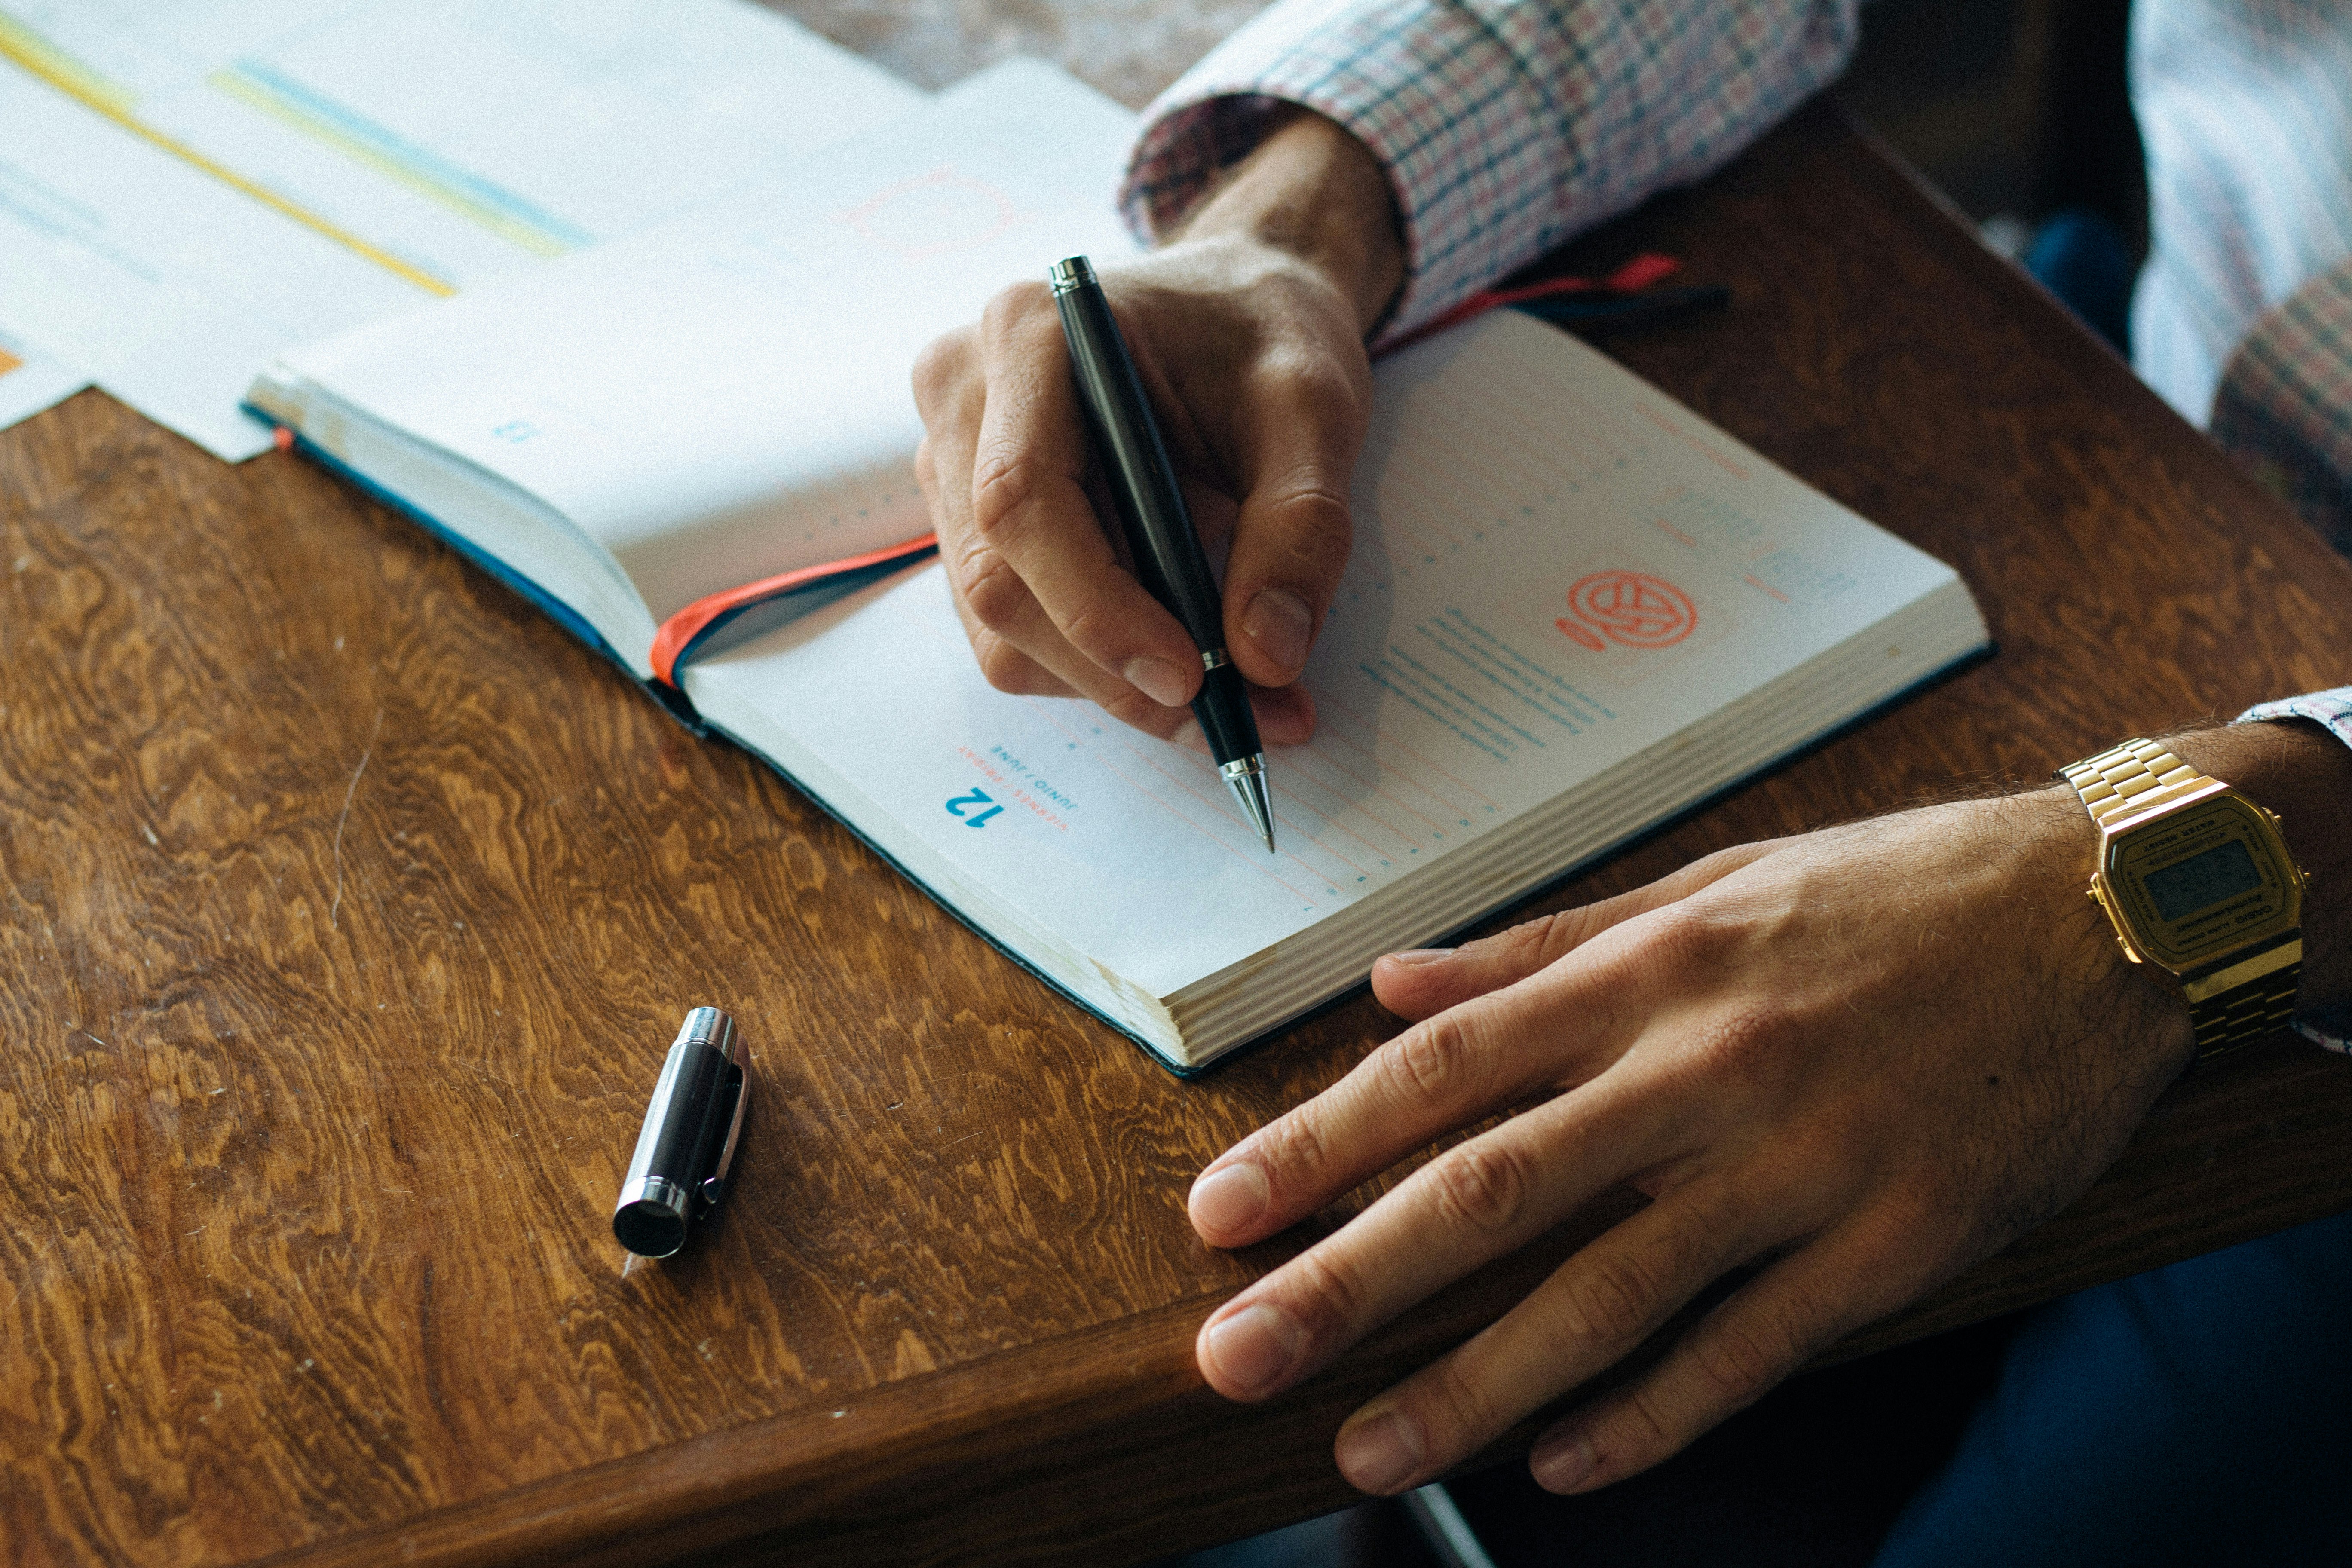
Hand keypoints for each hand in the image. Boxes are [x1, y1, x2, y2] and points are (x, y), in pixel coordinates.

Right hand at [910, 110, 1403, 743]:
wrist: (1236, 302)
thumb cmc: (1266, 335)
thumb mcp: (1316, 410)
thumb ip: (1301, 527)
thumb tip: (1267, 658)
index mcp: (1028, 334)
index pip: (1022, 500)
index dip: (1096, 606)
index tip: (1191, 675)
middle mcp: (963, 396)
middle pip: (1001, 581)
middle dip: (1116, 670)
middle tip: (1243, 718)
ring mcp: (952, 462)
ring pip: (1000, 626)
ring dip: (1112, 685)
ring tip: (1237, 697)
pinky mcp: (971, 521)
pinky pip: (1014, 628)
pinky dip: (1098, 667)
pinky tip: (1181, 657)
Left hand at [1186, 784, 2210, 1494]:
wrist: (2105, 911)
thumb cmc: (1894, 892)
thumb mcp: (1710, 883)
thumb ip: (1544, 944)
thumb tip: (1396, 984)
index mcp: (1649, 971)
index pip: (1442, 1068)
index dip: (1317, 1144)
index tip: (1220, 1211)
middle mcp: (1706, 1067)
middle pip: (1492, 1191)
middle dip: (1349, 1284)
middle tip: (1239, 1358)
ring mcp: (1803, 1165)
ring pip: (1609, 1296)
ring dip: (1477, 1388)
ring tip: (1371, 1452)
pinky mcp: (1898, 1243)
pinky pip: (1752, 1351)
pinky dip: (1654, 1417)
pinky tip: (1567, 1464)